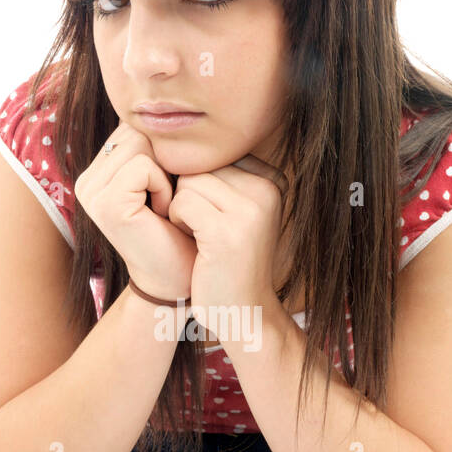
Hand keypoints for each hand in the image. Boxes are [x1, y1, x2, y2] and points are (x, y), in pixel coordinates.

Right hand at [73, 122, 196, 299]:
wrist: (179, 279)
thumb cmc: (181, 230)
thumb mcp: (166, 179)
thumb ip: (155, 145)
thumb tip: (167, 97)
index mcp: (99, 170)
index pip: (136, 126)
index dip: (163, 153)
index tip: (167, 191)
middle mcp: (87, 179)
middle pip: (138, 130)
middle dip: (164, 161)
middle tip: (166, 201)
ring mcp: (91, 191)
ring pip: (142, 144)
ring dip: (166, 175)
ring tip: (163, 207)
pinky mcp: (104, 202)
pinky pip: (145, 166)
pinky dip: (163, 188)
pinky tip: (160, 215)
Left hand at [167, 153, 287, 336]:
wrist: (245, 311)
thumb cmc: (231, 260)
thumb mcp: (238, 210)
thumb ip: (223, 175)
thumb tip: (180, 139)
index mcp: (273, 179)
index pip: (216, 154)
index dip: (201, 183)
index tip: (213, 215)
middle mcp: (267, 189)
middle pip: (201, 165)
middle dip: (190, 193)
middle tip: (204, 227)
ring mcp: (250, 210)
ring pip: (189, 181)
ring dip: (181, 208)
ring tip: (201, 235)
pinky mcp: (227, 231)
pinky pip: (182, 203)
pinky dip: (178, 221)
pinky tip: (195, 244)